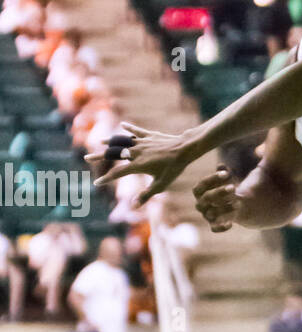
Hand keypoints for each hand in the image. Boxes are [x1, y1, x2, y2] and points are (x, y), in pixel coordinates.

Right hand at [87, 123, 201, 204]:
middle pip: (113, 154)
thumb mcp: (161, 184)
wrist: (184, 149)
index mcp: (137, 165)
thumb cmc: (173, 169)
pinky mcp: (149, 135)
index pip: (117, 173)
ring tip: (100, 142)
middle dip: (99, 156)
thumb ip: (146, 195)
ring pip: (121, 140)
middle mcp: (136, 152)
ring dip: (110, 141)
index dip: (106, 179)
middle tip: (87, 158)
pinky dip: (129, 128)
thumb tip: (134, 206)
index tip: (97, 183)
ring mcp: (141, 142)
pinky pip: (136, 131)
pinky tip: (123, 125)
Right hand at [194, 166, 240, 231]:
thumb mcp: (226, 179)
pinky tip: (230, 223)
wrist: (234, 204)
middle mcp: (200, 204)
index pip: (202, 184)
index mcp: (199, 191)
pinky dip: (221, 227)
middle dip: (220, 192)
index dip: (213, 178)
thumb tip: (221, 165)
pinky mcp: (214, 225)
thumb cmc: (227, 188)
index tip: (226, 173)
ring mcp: (206, 215)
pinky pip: (214, 229)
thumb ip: (223, 172)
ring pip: (212, 213)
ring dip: (225, 208)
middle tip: (233, 187)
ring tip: (238, 202)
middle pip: (207, 198)